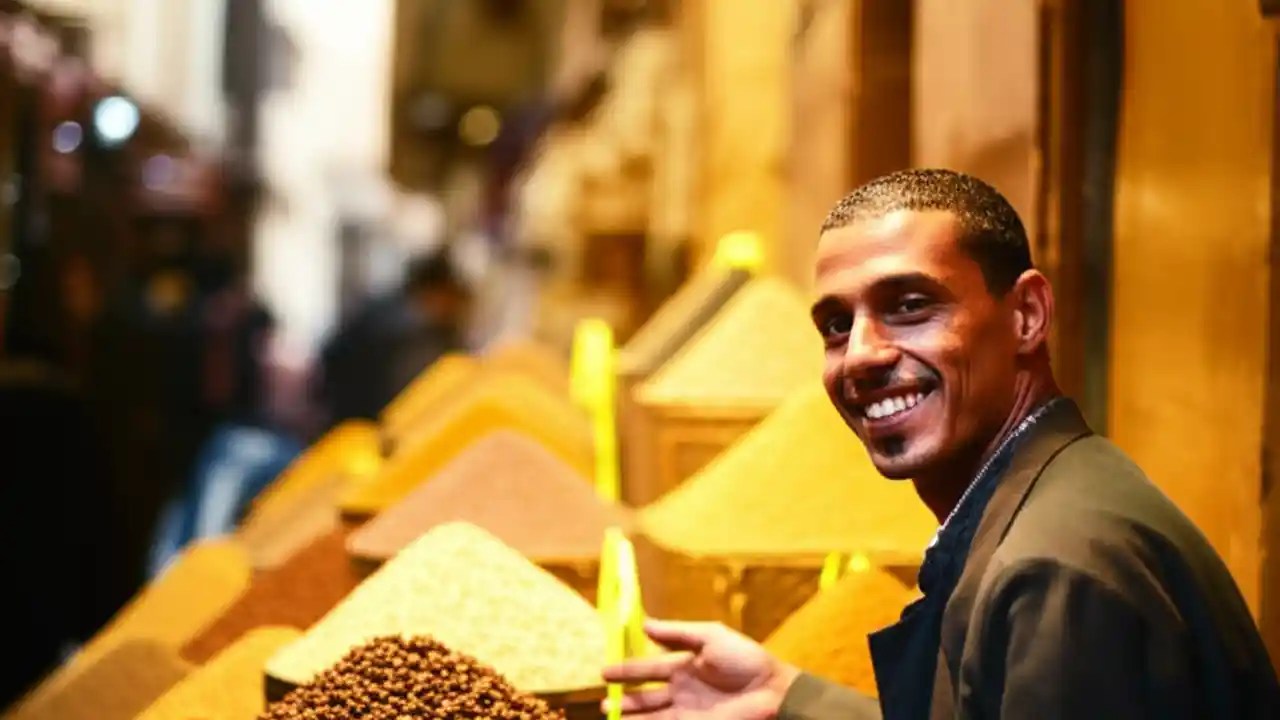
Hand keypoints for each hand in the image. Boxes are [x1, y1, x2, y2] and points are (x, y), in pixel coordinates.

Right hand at [601, 619, 800, 719]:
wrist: (772, 692)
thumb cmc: (745, 660)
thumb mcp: (711, 637)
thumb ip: (677, 632)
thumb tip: (644, 624)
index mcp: (685, 664)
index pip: (648, 667)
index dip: (627, 669)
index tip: (604, 672)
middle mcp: (682, 689)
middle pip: (645, 695)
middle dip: (624, 697)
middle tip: (603, 700)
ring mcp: (686, 711)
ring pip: (650, 715)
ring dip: (630, 715)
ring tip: (608, 713)